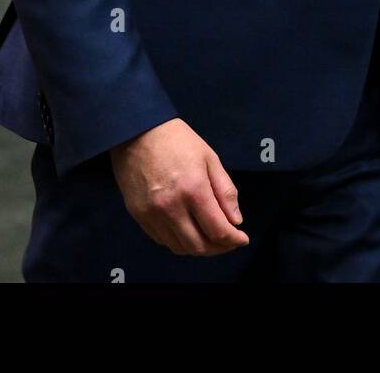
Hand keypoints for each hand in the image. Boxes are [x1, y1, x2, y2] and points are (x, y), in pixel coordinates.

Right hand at [109, 118, 249, 256]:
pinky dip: (178, 241)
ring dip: (198, 248)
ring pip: (180, 248)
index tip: (242, 239)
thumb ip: (225, 190)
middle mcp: (171, 207)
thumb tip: (235, 220)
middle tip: (228, 242)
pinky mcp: (138, 216)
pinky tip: (187, 230)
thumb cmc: (176, 140)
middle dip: (218, 249)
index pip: (218, 230)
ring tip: (209, 238)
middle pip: (199, 246)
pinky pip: (162, 240)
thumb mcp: (209, 157)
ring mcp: (152, 214)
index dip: (233, 240)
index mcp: (193, 189)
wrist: (136, 130)